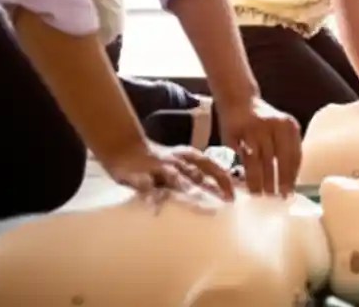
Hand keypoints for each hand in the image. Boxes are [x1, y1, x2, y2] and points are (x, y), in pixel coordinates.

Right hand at [101, 139, 235, 200]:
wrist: (125, 147)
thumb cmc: (160, 161)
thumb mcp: (181, 163)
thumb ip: (198, 176)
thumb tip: (222, 192)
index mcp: (190, 157)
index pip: (212, 167)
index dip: (224, 181)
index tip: (234, 198)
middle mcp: (177, 161)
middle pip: (198, 175)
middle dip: (212, 189)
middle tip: (224, 206)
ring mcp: (159, 168)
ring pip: (177, 180)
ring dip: (189, 192)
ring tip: (198, 206)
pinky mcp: (140, 176)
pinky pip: (146, 188)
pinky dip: (151, 199)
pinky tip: (155, 212)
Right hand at [216, 96, 301, 196]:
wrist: (239, 100)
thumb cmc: (262, 122)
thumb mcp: (279, 130)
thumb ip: (286, 150)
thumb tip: (291, 182)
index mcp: (290, 126)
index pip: (294, 155)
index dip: (292, 176)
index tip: (289, 193)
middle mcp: (276, 125)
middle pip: (279, 159)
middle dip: (278, 181)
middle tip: (276, 199)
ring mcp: (256, 127)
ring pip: (260, 160)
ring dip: (260, 181)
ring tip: (260, 196)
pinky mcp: (239, 131)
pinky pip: (244, 157)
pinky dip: (246, 173)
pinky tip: (246, 185)